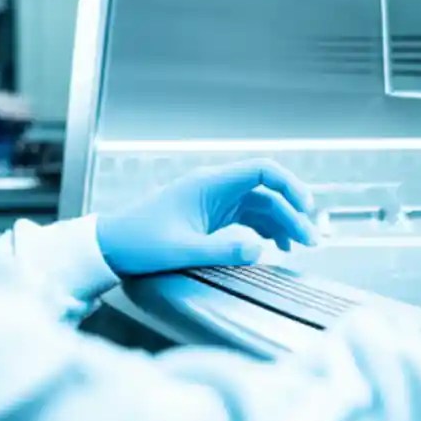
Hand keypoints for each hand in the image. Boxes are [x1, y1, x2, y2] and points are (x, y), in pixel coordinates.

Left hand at [95, 159, 317, 275]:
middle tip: (311, 241)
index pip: (262, 170)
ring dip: (282, 225)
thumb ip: (221, 250)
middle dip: (292, 214)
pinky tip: (275, 248)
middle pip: (267, 193)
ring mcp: (215, 203)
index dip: (290, 184)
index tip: (306, 207)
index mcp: (210, 183)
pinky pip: (247, 220)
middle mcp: (216, 188)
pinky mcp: (211, 218)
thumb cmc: (138, 242)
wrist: (109, 246)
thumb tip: (259, 249)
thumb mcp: (180, 250)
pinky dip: (265, 232)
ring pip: (261, 208)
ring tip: (299, 248)